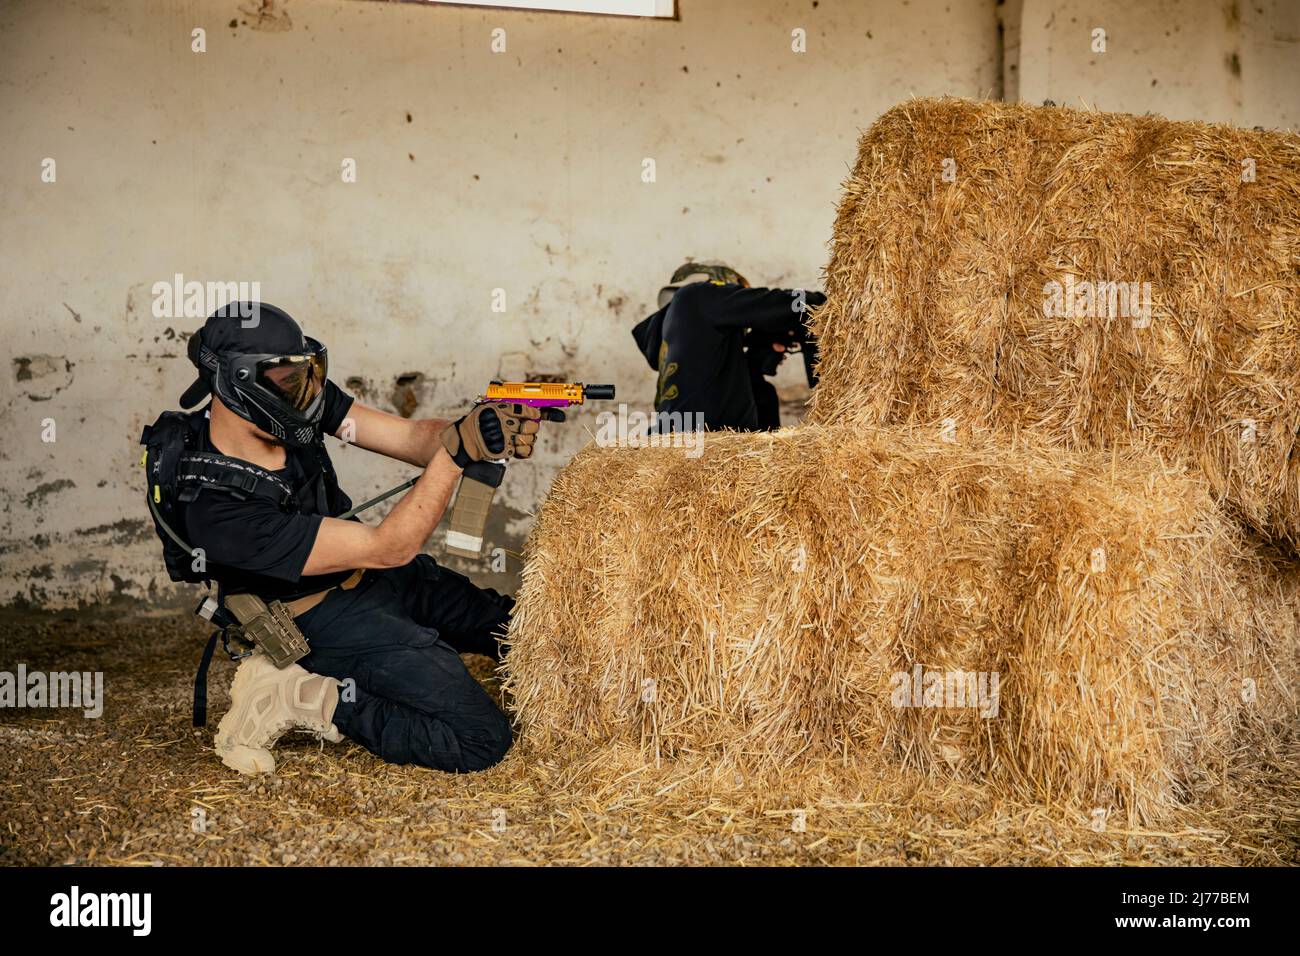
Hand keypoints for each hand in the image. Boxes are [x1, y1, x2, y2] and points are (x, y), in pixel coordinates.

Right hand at [441, 402, 564, 466]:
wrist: (465, 440)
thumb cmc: (482, 421)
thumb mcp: (495, 407)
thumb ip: (515, 406)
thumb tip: (539, 411)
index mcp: (502, 407)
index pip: (530, 410)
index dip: (545, 413)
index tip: (555, 414)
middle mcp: (504, 421)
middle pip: (532, 426)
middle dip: (532, 428)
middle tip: (523, 428)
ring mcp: (505, 436)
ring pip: (529, 439)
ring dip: (526, 440)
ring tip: (516, 438)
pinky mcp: (504, 449)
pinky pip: (524, 451)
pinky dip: (523, 451)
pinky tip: (515, 447)